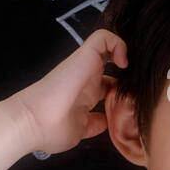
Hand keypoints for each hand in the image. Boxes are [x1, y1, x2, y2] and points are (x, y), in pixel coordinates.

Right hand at [11, 28, 128, 154]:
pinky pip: (104, 38)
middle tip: (137, 85)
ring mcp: (85, 66)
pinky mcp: (84, 56)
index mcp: (86, 96)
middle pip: (110, 64)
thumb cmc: (50, 129)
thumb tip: (104, 122)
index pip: (107, 85)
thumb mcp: (79, 131)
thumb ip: (93, 124)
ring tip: (130, 72)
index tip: (130, 101)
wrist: (31, 122)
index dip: (122, 91)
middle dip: (127, 72)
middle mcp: (87, 78)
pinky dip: (118, 44)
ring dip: (124, 54)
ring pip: (108, 45)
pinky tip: (123, 63)